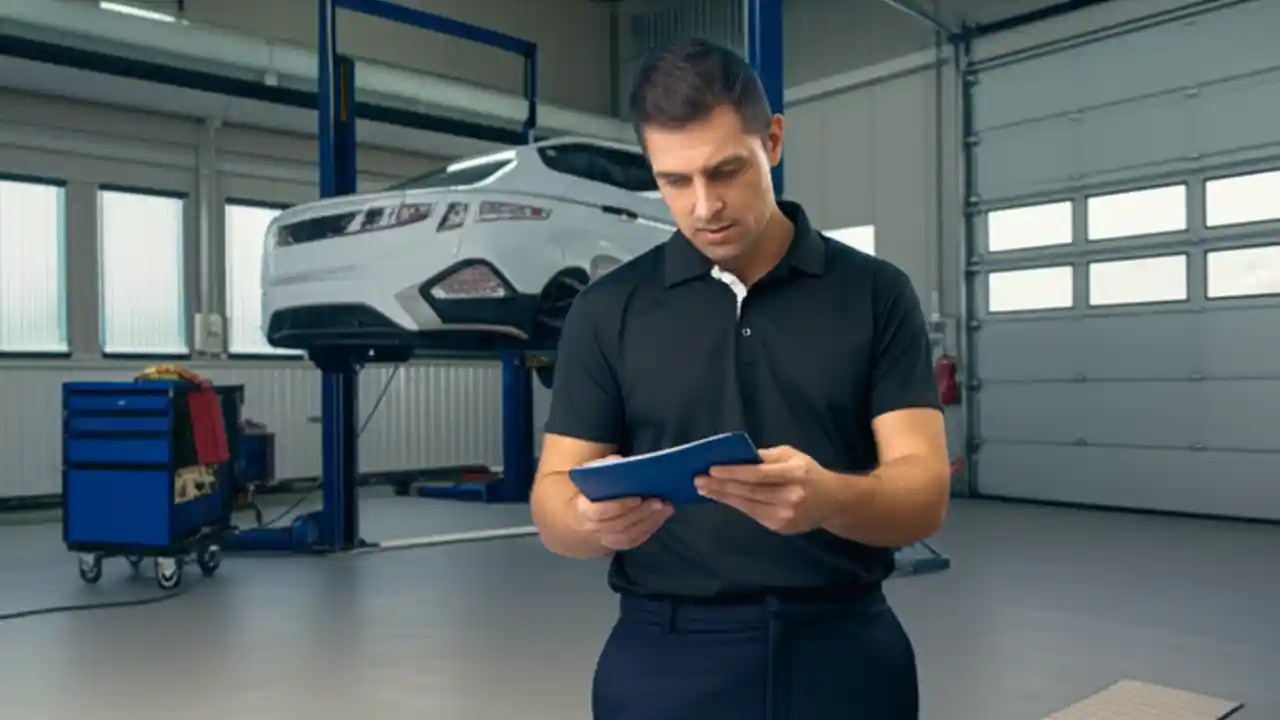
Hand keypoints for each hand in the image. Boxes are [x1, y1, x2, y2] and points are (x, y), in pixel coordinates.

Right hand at [572, 455, 673, 550]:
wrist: (577, 518)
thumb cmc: (588, 492)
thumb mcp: (589, 476)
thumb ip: (602, 468)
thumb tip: (620, 462)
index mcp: (583, 509)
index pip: (600, 511)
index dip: (620, 506)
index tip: (638, 498)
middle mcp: (593, 528)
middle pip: (620, 524)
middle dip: (642, 513)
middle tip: (660, 502)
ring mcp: (605, 539)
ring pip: (629, 535)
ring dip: (650, 522)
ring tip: (667, 508)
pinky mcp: (616, 545)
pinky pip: (634, 541)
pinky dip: (649, 529)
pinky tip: (661, 517)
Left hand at [694, 445, 836, 534]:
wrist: (832, 501)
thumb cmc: (807, 472)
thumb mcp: (791, 456)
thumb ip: (766, 457)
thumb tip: (735, 457)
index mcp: (794, 473)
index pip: (757, 474)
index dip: (733, 472)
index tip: (711, 468)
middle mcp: (791, 495)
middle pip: (749, 491)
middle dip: (721, 485)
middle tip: (698, 480)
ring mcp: (786, 514)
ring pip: (748, 505)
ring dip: (723, 497)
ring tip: (704, 489)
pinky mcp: (780, 527)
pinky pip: (752, 514)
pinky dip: (735, 505)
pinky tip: (721, 498)